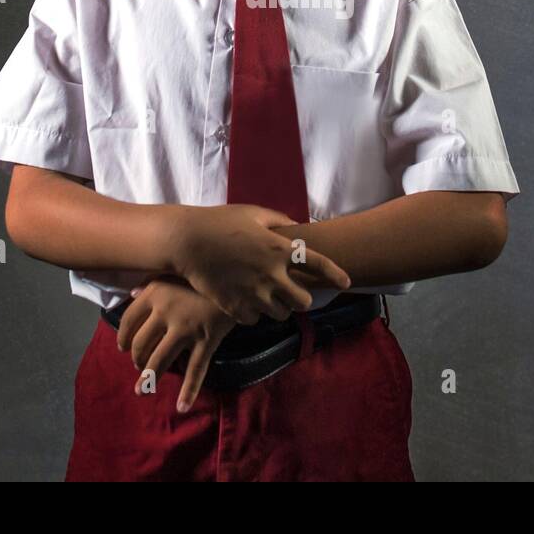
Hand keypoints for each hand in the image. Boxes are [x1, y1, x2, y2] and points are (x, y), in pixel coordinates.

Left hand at [118, 275, 238, 412]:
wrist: (237, 276)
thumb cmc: (202, 274)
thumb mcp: (174, 273)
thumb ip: (152, 283)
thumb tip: (132, 295)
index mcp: (155, 292)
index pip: (128, 320)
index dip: (123, 337)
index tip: (123, 346)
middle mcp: (166, 311)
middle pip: (142, 344)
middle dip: (137, 359)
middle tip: (138, 366)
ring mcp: (186, 328)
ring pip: (160, 360)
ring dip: (149, 378)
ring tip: (142, 390)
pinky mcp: (206, 341)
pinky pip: (195, 370)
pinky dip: (188, 391)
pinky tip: (181, 407)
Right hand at [165, 203, 350, 323]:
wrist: (188, 241)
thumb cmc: (220, 221)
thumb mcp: (253, 213)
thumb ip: (278, 221)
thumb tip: (295, 226)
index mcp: (280, 248)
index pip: (318, 264)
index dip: (336, 274)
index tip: (346, 282)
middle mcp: (272, 274)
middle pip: (303, 301)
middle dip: (301, 298)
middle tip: (293, 293)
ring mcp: (254, 293)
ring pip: (280, 314)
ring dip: (278, 307)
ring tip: (267, 296)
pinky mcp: (236, 307)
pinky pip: (255, 320)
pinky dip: (254, 313)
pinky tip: (246, 301)